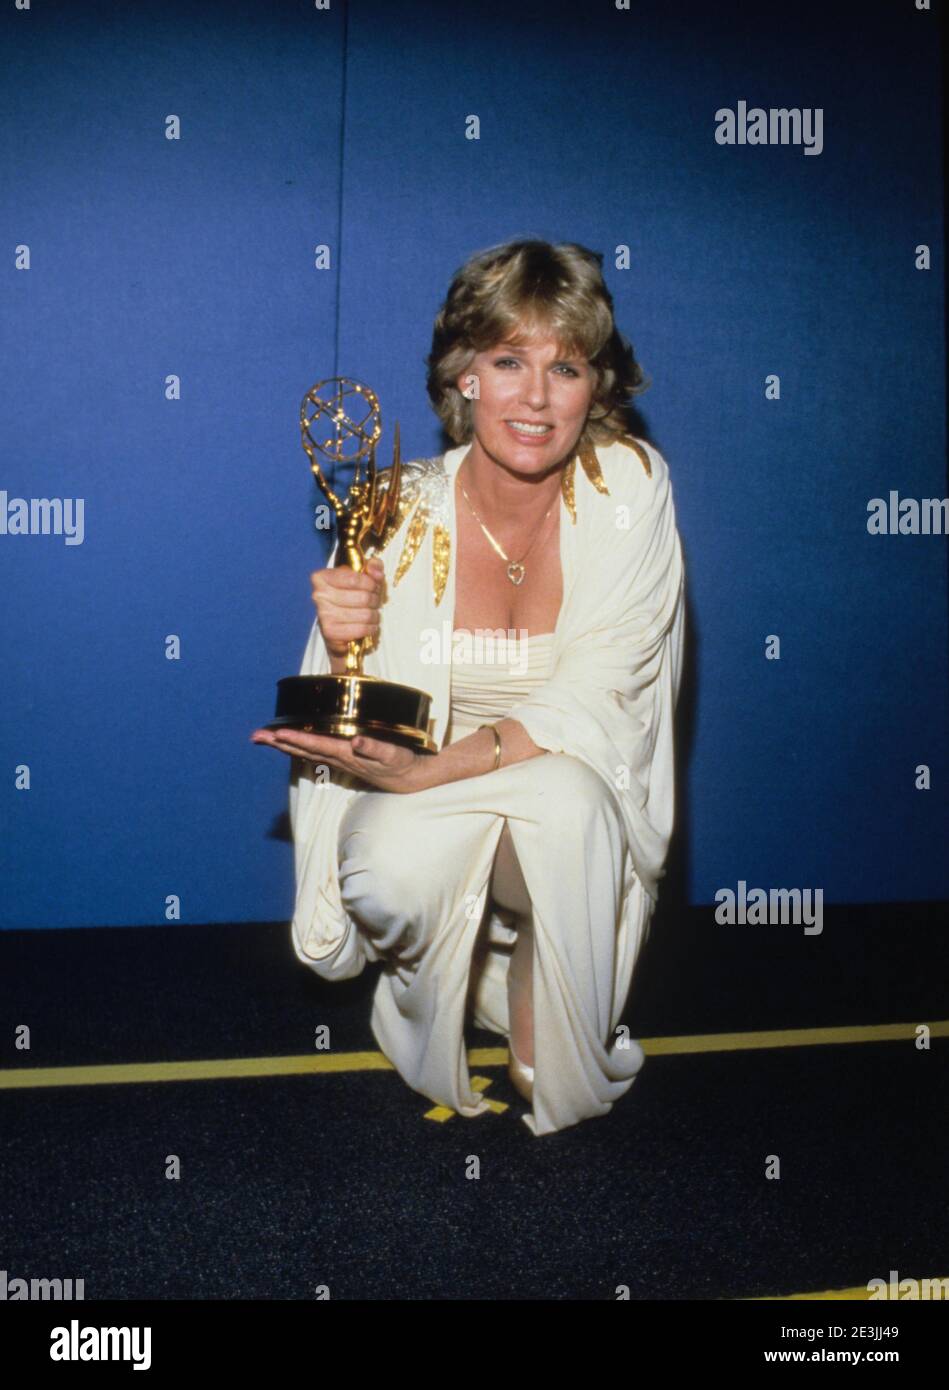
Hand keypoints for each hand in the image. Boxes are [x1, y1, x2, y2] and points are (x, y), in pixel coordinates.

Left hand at [250, 725, 430, 793]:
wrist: (407, 780)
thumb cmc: (400, 764)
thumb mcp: (392, 755)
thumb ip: (374, 748)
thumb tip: (355, 741)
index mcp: (346, 755)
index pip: (316, 745)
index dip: (296, 738)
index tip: (277, 733)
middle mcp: (337, 758)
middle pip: (302, 750)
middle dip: (279, 743)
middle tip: (256, 736)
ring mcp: (337, 760)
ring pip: (304, 751)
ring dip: (283, 745)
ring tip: (264, 738)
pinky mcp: (340, 759)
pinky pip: (312, 752)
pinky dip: (297, 746)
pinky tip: (287, 744)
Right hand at [312, 556, 384, 657]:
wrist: (339, 628)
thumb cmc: (351, 598)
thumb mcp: (362, 577)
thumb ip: (372, 566)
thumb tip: (376, 572)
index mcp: (322, 577)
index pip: (355, 579)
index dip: (371, 583)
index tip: (373, 587)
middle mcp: (319, 595)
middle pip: (363, 597)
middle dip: (375, 600)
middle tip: (374, 603)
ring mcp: (323, 615)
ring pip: (365, 614)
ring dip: (374, 616)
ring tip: (371, 615)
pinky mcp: (330, 632)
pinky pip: (361, 629)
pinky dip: (370, 628)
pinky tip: (368, 626)